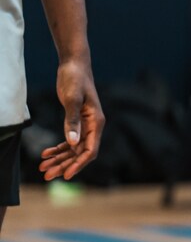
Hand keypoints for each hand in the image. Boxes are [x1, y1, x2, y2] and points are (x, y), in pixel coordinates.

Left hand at [38, 58, 104, 180]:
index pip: (90, 150)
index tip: (66, 176)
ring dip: (59, 160)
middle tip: (47, 175)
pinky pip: (68, 141)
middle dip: (64, 165)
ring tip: (43, 168)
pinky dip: (57, 148)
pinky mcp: (76, 122)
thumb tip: (72, 142)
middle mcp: (93, 127)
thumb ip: (72, 121)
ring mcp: (85, 125)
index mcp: (96, 122)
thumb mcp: (72, 100)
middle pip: (79, 153)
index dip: (78, 164)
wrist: (74, 65)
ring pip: (72, 149)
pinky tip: (45, 154)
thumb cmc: (75, 79)